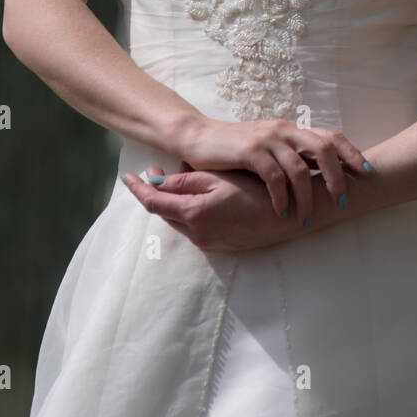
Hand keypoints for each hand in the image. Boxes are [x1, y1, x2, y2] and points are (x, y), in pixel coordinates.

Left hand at [121, 162, 312, 251]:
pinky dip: (190, 210)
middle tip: (153, 170)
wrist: (289, 216)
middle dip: (156, 193)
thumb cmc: (257, 191)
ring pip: (180, 220)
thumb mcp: (218, 180)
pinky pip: (195, 227)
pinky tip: (200, 194)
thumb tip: (156, 180)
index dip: (138, 188)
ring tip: (178, 177)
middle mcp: (197, 234)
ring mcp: (209, 242)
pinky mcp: (221, 246)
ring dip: (174, 201)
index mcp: (193, 214)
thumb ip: (185, 182)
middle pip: (165, 212)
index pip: (154, 202)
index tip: (127, 176)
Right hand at [180, 116, 370, 224]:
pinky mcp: (250, 151)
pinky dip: (281, 197)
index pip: (331, 137)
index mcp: (292, 128)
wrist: (198, 137)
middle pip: (323, 150)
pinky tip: (281, 212)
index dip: (352, 154)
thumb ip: (291, 154)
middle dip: (337, 178)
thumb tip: (320, 174)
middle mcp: (284, 129)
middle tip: (341, 201)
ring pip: (299, 169)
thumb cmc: (235, 147)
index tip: (368, 174)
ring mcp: (268, 139)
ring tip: (307, 218)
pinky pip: (274, 177)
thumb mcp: (269, 147)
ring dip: (307, 197)